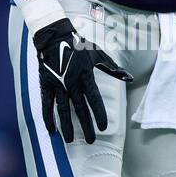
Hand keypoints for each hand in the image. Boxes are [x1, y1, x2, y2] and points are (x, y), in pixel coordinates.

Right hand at [34, 18, 131, 143]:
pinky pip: (46, 103)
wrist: (53, 35)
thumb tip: (129, 77)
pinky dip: (48, 117)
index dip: (99, 114)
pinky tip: (52, 129)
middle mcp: (71, 82)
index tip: (103, 128)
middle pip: (80, 109)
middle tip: (91, 140)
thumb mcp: (97, 54)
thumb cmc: (78, 45)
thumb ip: (113, 68)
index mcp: (85, 75)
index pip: (94, 99)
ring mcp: (57, 84)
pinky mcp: (46, 84)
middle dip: (86, 126)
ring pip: (63, 110)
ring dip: (67, 126)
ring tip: (71, 141)